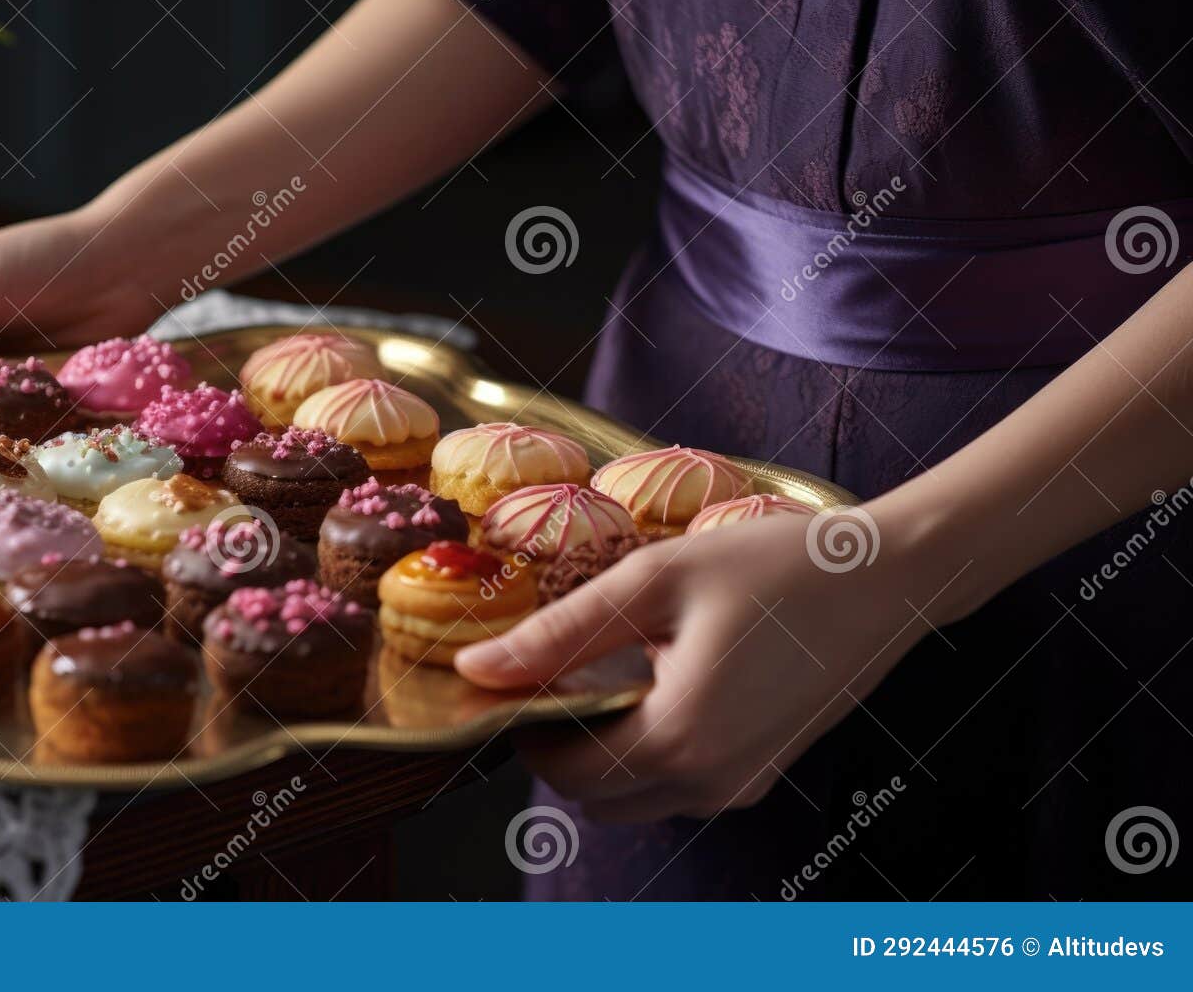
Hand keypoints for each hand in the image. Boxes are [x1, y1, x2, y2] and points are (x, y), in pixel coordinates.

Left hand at [454, 506, 964, 822]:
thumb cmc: (774, 567)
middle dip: (560, 745)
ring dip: (603, 751)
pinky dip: (648, 750)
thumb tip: (476, 668)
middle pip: (595, 796)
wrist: (885, 580)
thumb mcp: (655, 581)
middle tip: (554, 673)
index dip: (526, 731)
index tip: (514, 678)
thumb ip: (561, 633)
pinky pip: (679, 783)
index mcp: (679, 737)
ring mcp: (740, 785)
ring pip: (636, 796)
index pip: (564, 773)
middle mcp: (710, 781)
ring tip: (605, 671)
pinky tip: (656, 682)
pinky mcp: (760, 773)